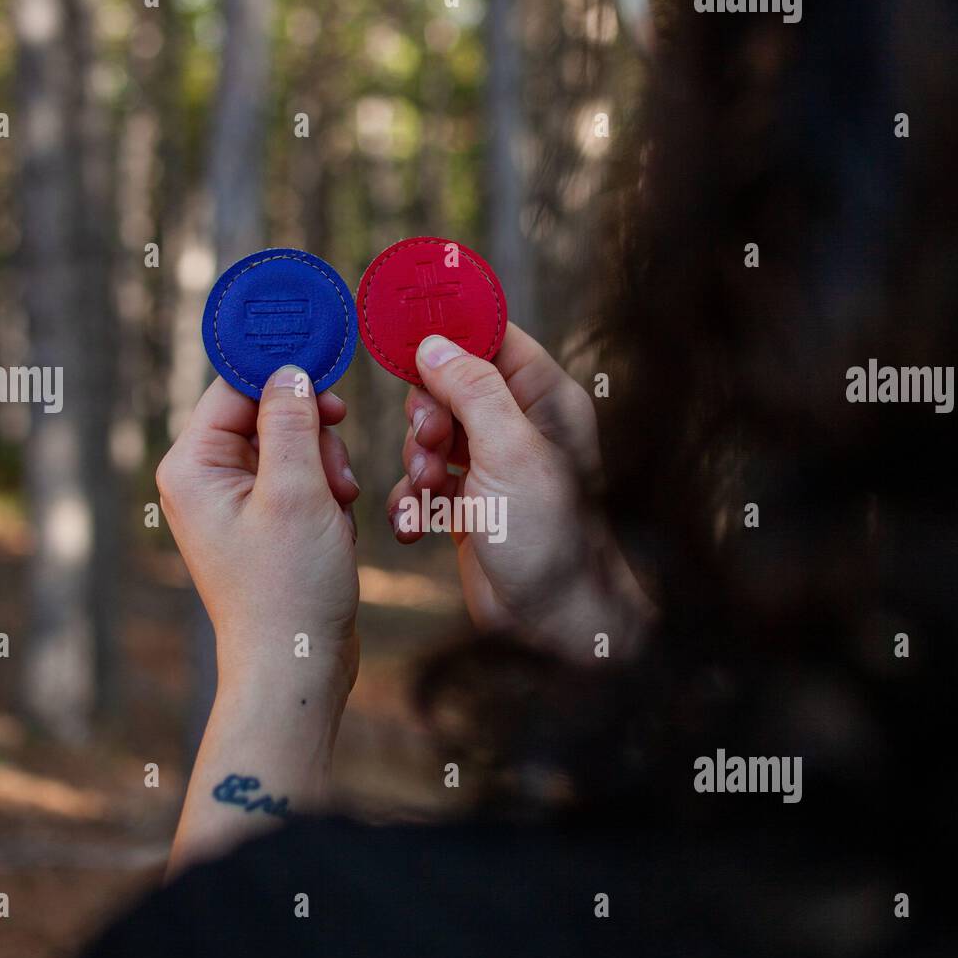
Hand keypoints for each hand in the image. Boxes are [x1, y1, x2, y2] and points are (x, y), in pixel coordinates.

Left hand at [156, 367, 360, 694]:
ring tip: (337, 509)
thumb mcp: (297, 492)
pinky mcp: (260, 524)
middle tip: (334, 474)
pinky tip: (334, 527)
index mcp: (192, 465)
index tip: (328, 372)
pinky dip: (324, 495)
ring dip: (325, 468)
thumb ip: (292, 421)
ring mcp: (232, 504)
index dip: (283, 376)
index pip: (234, 386)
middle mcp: (203, 480)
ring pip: (290, 446)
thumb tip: (290, 370)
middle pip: (266, 414)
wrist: (295, 664)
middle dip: (313, 436)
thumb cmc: (288, 588)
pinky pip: (298, 481)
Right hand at [385, 323, 653, 661]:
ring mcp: (494, 466)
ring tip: (428, 491)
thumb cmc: (551, 538)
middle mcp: (521, 426)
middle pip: (451, 386)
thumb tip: (434, 343)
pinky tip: (414, 526)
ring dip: (416, 462)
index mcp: (545, 399)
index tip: (404, 337)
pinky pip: (425, 484)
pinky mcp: (470, 504)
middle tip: (430, 443)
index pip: (494, 339)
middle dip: (426, 414)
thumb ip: (471, 389)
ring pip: (432, 435)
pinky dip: (413, 501)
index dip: (449, 334)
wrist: (552, 622)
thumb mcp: (509, 451)